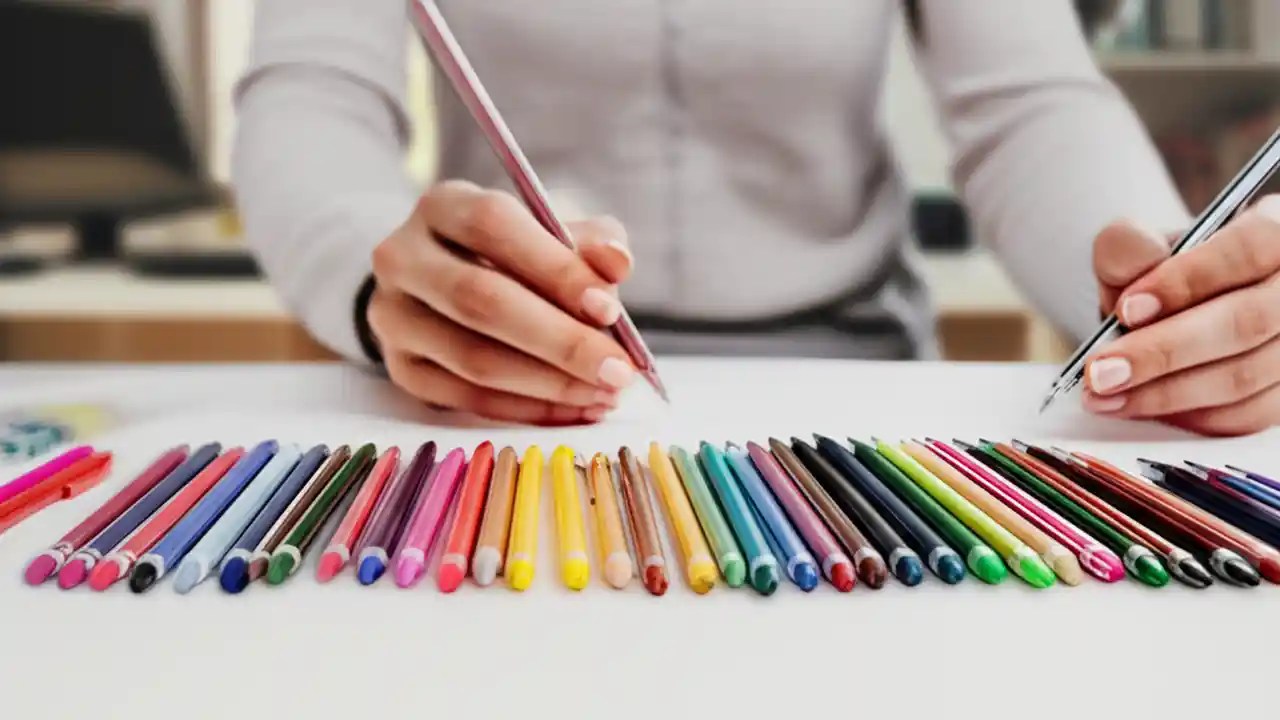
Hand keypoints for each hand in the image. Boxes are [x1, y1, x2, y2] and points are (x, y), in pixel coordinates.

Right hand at [368, 180, 635, 424]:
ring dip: (550, 384)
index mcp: (444, 206)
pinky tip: (574, 410)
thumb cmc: (514, 257)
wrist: (444, 290)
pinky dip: (528, 410)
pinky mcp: (401, 369)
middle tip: (618, 371)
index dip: (554, 268)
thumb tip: (617, 262)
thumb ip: (589, 244)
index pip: (493, 226)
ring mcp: (394, 317)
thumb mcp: (552, 235)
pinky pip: (466, 398)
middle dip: (560, 341)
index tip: (610, 310)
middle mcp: (403, 257)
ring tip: (605, 395)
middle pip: (480, 299)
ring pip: (473, 359)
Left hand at [1085, 195, 1279, 434]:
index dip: (1191, 278)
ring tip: (1104, 394)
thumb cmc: (1162, 277)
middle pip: (1249, 321)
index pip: (1252, 246)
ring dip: (1165, 393)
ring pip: (1246, 376)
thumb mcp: (1139, 249)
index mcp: (1277, 230)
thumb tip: (1139, 261)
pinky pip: (1246, 415)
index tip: (1127, 309)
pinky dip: (1189, 416)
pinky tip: (1141, 408)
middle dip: (1163, 351)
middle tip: (1100, 371)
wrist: (1176, 314)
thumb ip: (1130, 247)